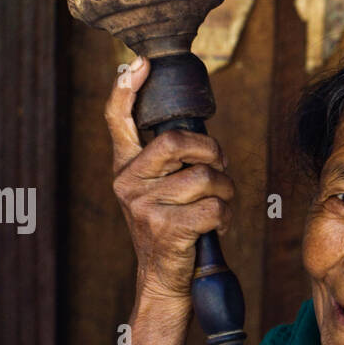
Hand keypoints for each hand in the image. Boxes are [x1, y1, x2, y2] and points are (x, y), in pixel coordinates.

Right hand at [106, 57, 234, 301]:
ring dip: (226, 191)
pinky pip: (214, 207)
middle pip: (178, 141)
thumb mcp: (157, 191)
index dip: (126, 89)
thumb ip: (165, 162)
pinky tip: (217, 226)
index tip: (142, 65)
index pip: (117, 120)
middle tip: (219, 168)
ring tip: (220, 205)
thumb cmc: (171, 227)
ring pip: (205, 177)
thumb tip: (196, 130)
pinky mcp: (166, 229)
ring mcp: (145, 206)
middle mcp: (128, 182)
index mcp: (125, 167)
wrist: (164, 279)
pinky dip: (226, 216)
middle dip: (213, 152)